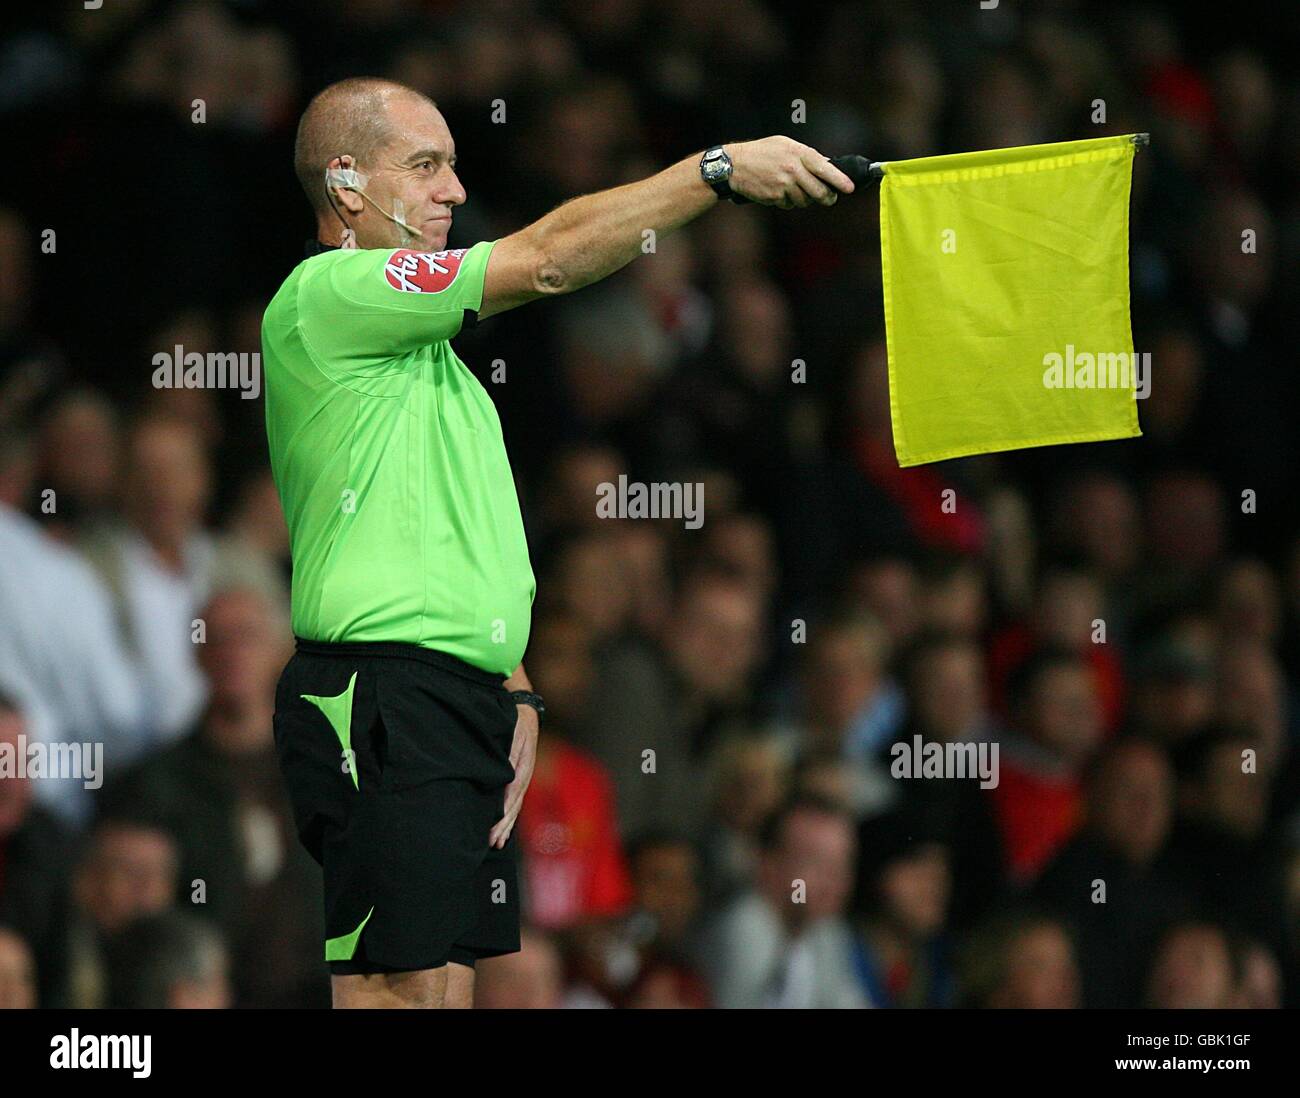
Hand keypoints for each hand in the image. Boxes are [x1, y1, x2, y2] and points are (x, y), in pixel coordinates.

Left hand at [488, 704, 539, 848]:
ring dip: (507, 825)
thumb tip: (506, 777)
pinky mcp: (519, 777)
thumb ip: (511, 756)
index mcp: (524, 766)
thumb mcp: (514, 735)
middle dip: (504, 826)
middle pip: (514, 805)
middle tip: (493, 842)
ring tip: (497, 843)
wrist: (524, 710)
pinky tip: (504, 828)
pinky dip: (509, 815)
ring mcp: (523, 777)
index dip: (504, 814)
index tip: (494, 829)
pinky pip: (515, 800)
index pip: (512, 795)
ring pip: (515, 806)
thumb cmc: (516, 721)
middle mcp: (524, 775)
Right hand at [727, 137, 855, 207]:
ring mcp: (784, 185)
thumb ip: (806, 155)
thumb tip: (827, 166)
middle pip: (819, 191)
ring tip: (796, 190)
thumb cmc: (762, 152)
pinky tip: (780, 192)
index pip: (824, 168)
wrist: (734, 165)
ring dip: (805, 200)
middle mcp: (792, 169)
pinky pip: (789, 204)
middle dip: (827, 198)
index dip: (839, 180)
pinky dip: (788, 202)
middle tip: (830, 199)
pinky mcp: (775, 197)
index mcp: (798, 153)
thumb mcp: (785, 145)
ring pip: (805, 201)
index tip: (850, 188)